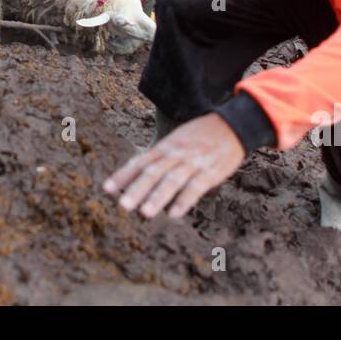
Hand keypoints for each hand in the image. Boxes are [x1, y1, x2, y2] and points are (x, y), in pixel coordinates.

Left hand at [104, 113, 244, 218]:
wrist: (233, 125)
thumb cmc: (201, 136)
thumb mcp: (177, 140)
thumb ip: (159, 157)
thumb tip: (138, 173)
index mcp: (166, 147)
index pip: (140, 162)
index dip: (124, 176)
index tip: (106, 189)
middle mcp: (176, 154)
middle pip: (153, 172)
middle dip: (137, 189)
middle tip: (122, 205)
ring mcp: (193, 163)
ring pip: (172, 181)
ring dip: (157, 197)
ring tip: (144, 213)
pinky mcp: (210, 172)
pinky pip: (195, 187)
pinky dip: (184, 201)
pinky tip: (174, 214)